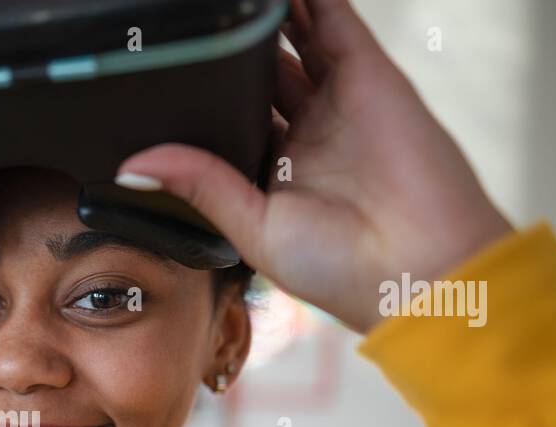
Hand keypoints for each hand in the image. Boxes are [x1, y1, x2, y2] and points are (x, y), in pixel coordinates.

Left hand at [116, 0, 512, 334]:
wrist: (422, 266)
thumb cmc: (343, 270)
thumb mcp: (253, 228)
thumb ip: (200, 185)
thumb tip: (133, 167)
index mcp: (275, 174)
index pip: (231, 119)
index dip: (204, 96)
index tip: (164, 70)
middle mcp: (306, 133)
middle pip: (260, 72)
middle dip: (231, 46)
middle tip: (192, 19)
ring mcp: (338, 100)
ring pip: (294, 38)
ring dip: (267, 13)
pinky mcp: (368, 74)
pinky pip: (332, 20)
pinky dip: (310, 0)